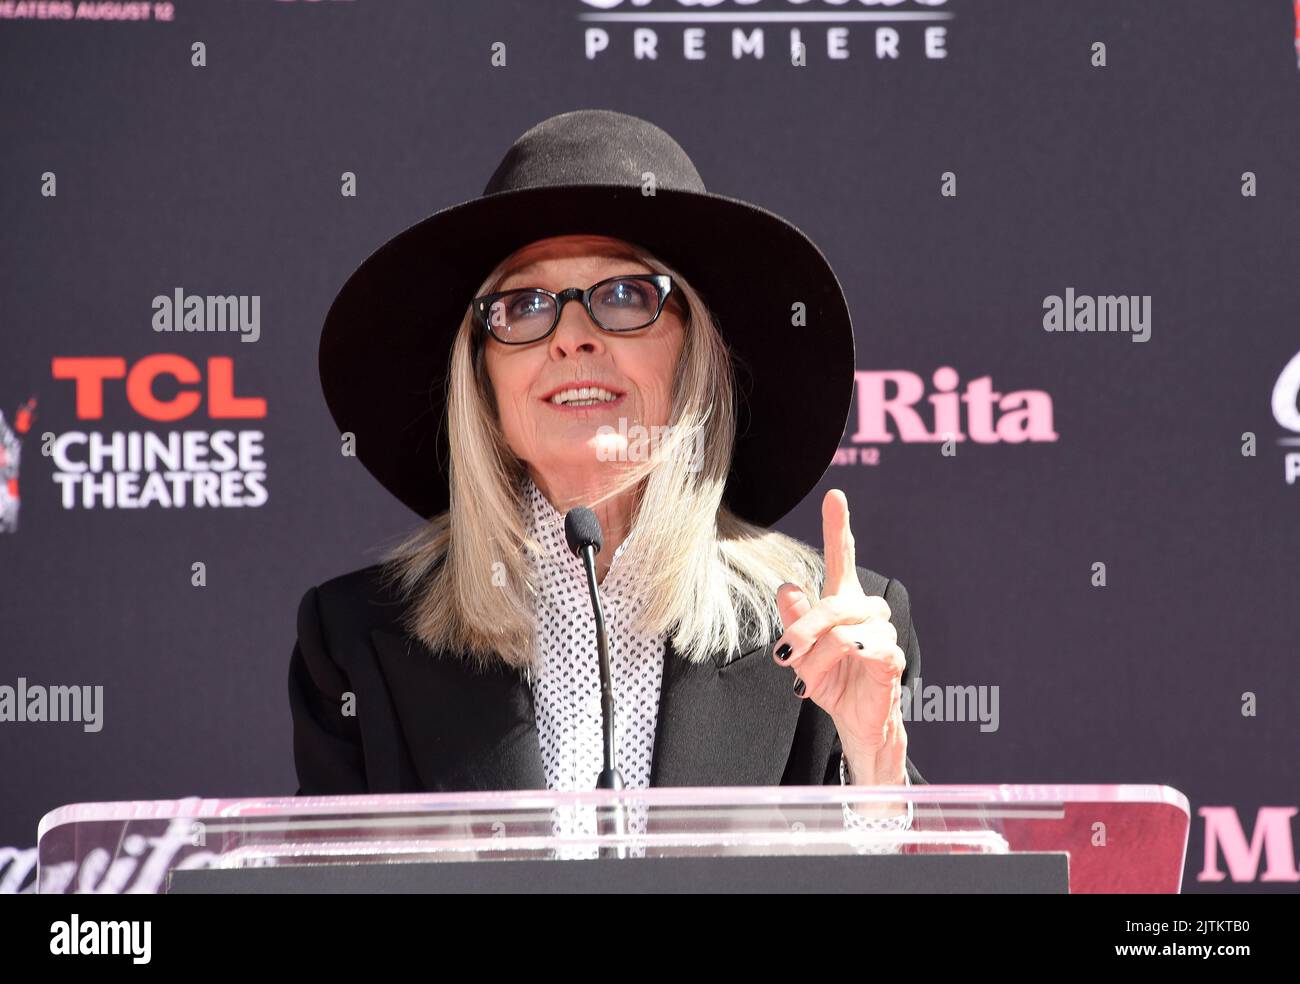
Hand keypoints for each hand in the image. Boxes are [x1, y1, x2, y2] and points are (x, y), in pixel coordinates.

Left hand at [772, 489, 907, 785]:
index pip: (841, 558)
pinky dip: (843, 658)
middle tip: (784, 654)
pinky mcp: (892, 658)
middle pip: (833, 603)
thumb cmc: (830, 682)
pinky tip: (838, 667)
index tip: (835, 495)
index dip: (838, 526)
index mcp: (843, 603)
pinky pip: (865, 647)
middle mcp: (866, 611)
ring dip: (818, 656)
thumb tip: (787, 587)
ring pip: (842, 630)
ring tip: (806, 678)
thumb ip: (795, 621)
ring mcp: (882, 633)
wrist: (853, 723)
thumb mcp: (801, 654)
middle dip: (804, 629)